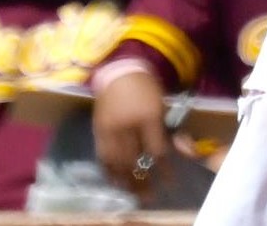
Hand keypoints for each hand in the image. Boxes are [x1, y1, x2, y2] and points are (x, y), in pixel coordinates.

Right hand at [92, 70, 172, 197]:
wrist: (120, 71)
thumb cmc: (145, 87)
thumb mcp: (161, 105)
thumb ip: (163, 130)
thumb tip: (169, 153)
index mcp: (147, 116)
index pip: (156, 150)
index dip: (163, 169)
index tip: (169, 182)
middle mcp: (127, 125)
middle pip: (133, 160)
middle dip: (141, 180)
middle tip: (148, 194)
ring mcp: (109, 128)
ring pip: (116, 161)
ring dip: (124, 180)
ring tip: (131, 191)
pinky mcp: (97, 129)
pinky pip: (102, 154)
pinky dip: (108, 169)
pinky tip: (115, 179)